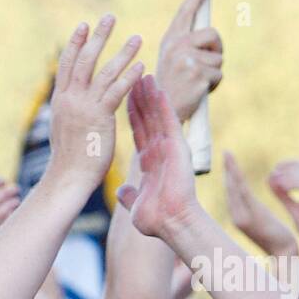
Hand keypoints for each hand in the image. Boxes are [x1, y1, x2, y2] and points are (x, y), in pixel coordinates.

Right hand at [46, 16, 143, 191]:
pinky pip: (117, 91)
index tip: (83, 26)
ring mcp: (84, 106)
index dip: (75, 43)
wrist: (67, 177)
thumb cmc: (69, 160)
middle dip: (97, 36)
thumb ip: (69, 112)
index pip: (68, 65)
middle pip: (83, 59)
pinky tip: (141, 64)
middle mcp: (70, 98)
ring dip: (122, 51)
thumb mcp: (65, 129)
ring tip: (137, 37)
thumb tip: (69, 105)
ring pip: (104, 71)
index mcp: (61, 100)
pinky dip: (129, 76)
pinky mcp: (100, 116)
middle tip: (109, 17)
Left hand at [117, 74, 199, 243]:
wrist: (172, 223)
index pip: (139, 132)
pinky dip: (163, 104)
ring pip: (158, 116)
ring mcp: (170, 148)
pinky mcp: (178, 147)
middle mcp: (160, 151)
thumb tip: (120, 192)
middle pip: (148, 118)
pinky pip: (169, 121)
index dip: (132, 114)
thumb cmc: (156, 220)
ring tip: (144, 75)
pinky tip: (157, 87)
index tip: (123, 97)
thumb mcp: (135, 205)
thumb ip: (129, 195)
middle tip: (133, 77)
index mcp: (150, 162)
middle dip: (140, 98)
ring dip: (151, 95)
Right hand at [156, 0, 222, 123]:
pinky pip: (219, 74)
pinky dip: (214, 85)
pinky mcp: (197, 73)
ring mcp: (187, 58)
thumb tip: (212, 35)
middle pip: (213, 34)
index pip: (186, 11)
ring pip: (218, 58)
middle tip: (208, 63)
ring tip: (196, 82)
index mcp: (170, 40)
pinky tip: (198, 91)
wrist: (161, 111)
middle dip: (217, 48)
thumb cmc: (171, 87)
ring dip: (213, 72)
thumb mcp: (174, 61)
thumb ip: (187, 45)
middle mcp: (177, 45)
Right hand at [224, 151, 297, 256]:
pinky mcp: (250, 214)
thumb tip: (248, 206)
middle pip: (229, 188)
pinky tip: (234, 165)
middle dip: (227, 170)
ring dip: (230, 169)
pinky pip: (242, 190)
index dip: (228, 177)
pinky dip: (236, 175)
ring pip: (233, 187)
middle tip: (226, 152)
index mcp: (238, 218)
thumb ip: (251, 213)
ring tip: (228, 154)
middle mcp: (235, 217)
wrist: (283, 252)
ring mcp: (241, 216)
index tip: (228, 163)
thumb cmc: (275, 240)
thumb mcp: (260, 224)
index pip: (231, 194)